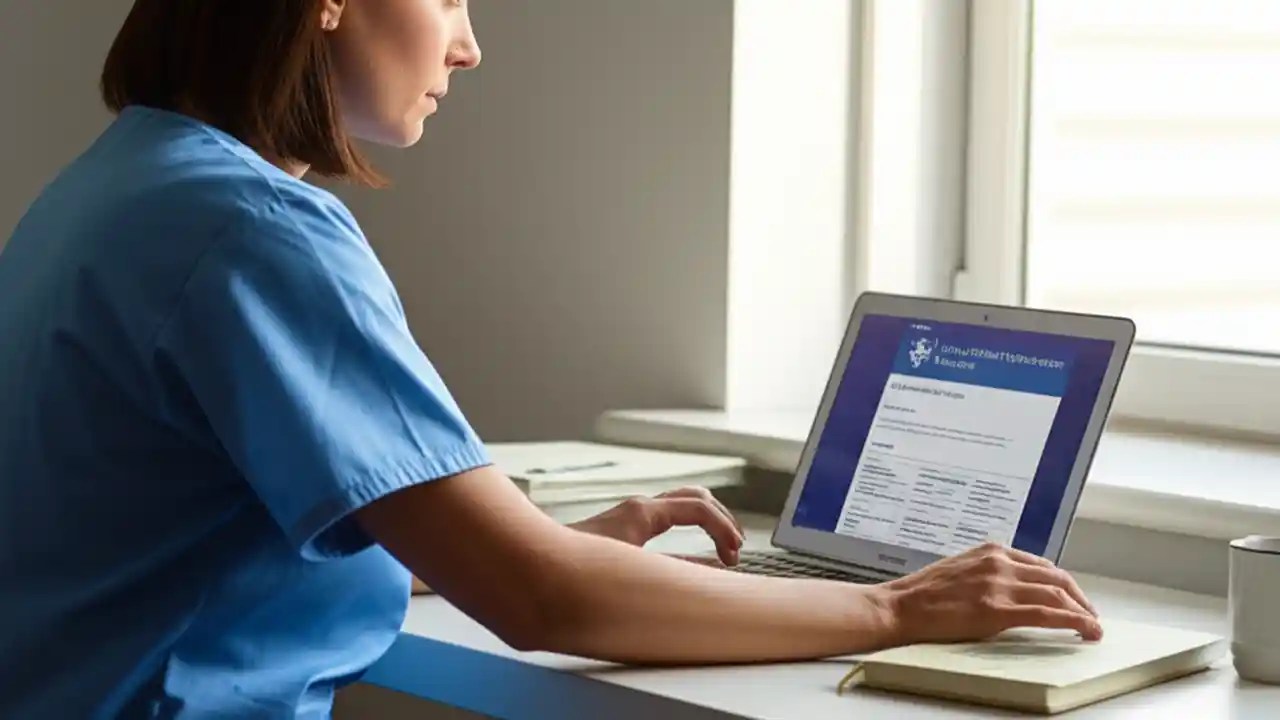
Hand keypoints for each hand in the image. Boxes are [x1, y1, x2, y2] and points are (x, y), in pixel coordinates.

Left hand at [567, 487, 744, 564]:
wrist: (540, 566)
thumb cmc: (579, 568)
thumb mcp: (634, 571)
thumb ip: (675, 572)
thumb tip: (710, 573)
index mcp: (643, 512)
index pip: (699, 507)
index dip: (724, 528)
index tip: (733, 556)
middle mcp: (640, 507)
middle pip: (696, 497)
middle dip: (722, 519)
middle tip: (736, 547)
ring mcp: (633, 514)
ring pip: (684, 503)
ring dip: (709, 521)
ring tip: (726, 548)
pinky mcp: (627, 527)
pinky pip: (670, 519)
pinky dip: (691, 531)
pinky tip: (698, 557)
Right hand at [877, 542, 1101, 644]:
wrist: (900, 606)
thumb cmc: (923, 593)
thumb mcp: (962, 569)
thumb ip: (990, 573)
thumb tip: (1013, 589)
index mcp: (992, 550)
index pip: (1042, 565)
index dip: (1064, 584)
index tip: (1073, 598)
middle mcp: (1000, 562)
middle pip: (1057, 577)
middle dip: (1080, 597)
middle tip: (1090, 614)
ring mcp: (1000, 585)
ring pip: (1058, 594)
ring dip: (1082, 611)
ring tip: (1092, 626)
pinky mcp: (998, 610)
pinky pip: (1048, 614)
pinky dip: (1074, 622)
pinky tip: (1085, 630)